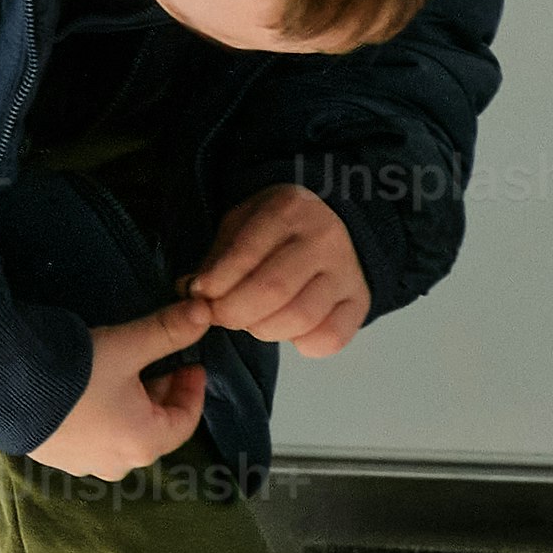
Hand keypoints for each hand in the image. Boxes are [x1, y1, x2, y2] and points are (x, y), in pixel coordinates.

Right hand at [26, 297, 217, 482]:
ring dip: (130, 407)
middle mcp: (118, 464)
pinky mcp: (56, 458)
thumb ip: (168, 331)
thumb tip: (207, 313)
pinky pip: (92, 439)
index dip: (193, 387)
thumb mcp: (126, 346)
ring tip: (120, 375)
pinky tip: (87, 393)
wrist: (2, 384)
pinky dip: (101, 417)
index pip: (186, 419)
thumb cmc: (75, 372)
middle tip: (156, 362)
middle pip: (155, 428)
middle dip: (160, 394)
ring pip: (123, 434)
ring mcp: (84, 465)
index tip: (190, 361)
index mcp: (145, 443)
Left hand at [188, 184, 373, 358]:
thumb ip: (217, 258)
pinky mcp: (360, 301)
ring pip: (300, 319)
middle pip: (272, 291)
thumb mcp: (241, 224)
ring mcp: (347, 271)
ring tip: (252, 319)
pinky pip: (330, 338)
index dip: (215, 285)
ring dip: (263, 330)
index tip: (199, 297)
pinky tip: (287, 329)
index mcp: (288, 209)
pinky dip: (301, 343)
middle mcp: (323, 238)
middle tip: (220, 315)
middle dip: (233, 313)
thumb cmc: (275, 228)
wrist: (332, 222)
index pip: (245, 255)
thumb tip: (193, 295)